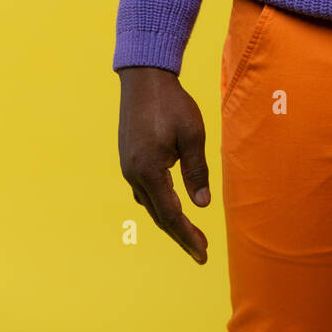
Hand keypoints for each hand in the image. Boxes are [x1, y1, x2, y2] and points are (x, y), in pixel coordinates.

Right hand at [118, 66, 209, 263]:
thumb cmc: (172, 104)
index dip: (187, 235)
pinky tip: (172, 204)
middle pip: (159, 214)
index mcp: (149, 170)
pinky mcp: (129, 159)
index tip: (202, 252)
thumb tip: (202, 204)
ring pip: (151, 203)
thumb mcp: (192, 135)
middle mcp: (134, 174)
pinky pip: (145, 190)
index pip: (170, 214)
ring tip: (190, 233)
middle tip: (201, 251)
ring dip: (170, 219)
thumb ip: (196, 171)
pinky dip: (160, 202)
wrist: (144, 79)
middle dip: (181, 233)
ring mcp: (128, 167)